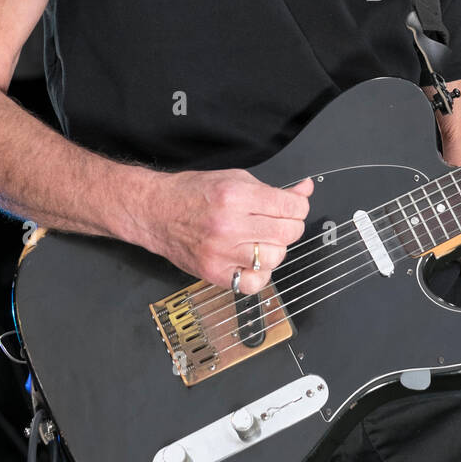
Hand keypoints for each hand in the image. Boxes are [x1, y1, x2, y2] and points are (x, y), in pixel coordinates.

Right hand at [141, 169, 312, 292]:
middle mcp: (229, 224)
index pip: (290, 206)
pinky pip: (254, 283)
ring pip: (275, 258)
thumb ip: (272, 189)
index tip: (294, 207)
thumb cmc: (192, 193)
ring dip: (276, 249)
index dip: (299, 206)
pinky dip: (260, 274)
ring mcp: (222, 252)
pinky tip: (252, 261)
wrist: (156, 211)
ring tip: (263, 241)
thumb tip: (304, 190)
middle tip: (280, 222)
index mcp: (236, 196)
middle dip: (291, 226)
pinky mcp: (215, 272)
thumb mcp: (235, 179)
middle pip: (287, 233)